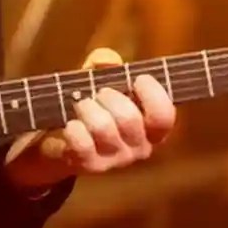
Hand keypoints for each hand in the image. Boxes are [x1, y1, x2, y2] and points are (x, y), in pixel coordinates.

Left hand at [5, 48, 175, 190]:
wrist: (64, 142)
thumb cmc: (92, 106)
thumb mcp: (98, 78)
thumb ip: (105, 62)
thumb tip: (108, 61)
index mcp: (151, 128)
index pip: (163, 116)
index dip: (152, 93)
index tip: (137, 79)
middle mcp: (139, 148)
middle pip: (129, 118)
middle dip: (109, 96)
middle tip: (98, 93)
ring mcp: (116, 160)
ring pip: (104, 128)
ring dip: (87, 108)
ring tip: (81, 105)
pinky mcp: (91, 166)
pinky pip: (82, 143)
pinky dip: (73, 128)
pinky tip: (71, 125)